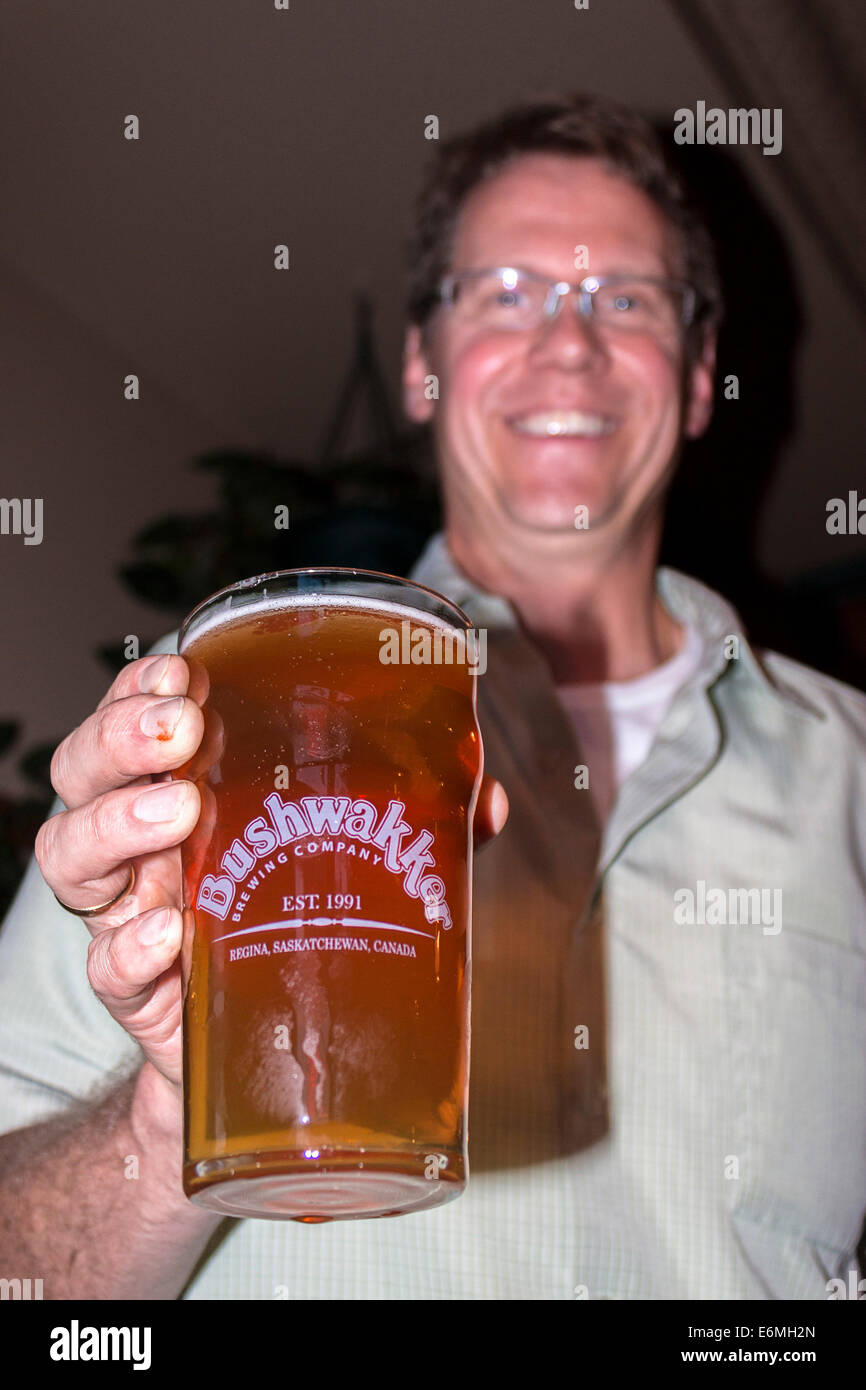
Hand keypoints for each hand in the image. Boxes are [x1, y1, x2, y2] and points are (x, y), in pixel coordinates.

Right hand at [35, 652, 509, 1101]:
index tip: (179, 671)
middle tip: (179, 731)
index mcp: (187, 788)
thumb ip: (415, 826)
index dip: (138, 687)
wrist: (269, 1054)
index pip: (135, 716)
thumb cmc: (303, 924)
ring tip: (175, 812)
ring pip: (72, 856)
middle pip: (86, 771)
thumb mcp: (356, 860)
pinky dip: (129, 946)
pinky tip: (165, 932)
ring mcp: (131, 914)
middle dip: (119, 738)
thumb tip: (489, 799)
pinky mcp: (138, 993)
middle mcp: (143, 843)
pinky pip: (106, 965)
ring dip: (115, 823)